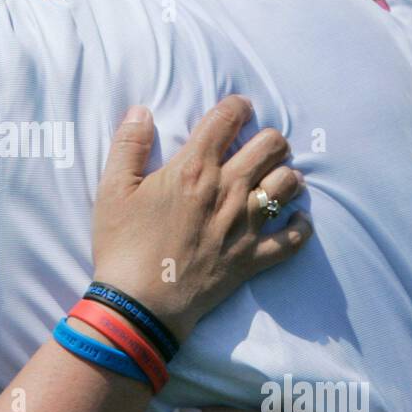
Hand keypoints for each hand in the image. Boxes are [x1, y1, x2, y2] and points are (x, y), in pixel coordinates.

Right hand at [91, 97, 310, 343]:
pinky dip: (299, 226)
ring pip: (288, 184)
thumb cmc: (122, 246)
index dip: (236, 107)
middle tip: (257, 147)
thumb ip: (128, 146)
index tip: (237, 109)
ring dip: (285, 176)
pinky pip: (294, 238)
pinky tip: (295, 220)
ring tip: (275, 179)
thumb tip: (141, 112)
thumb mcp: (112, 191)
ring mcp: (246, 225)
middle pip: (271, 145)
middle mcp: (228, 190)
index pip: (227, 119)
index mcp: (194, 169)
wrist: (141, 305)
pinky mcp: (253, 258)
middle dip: (268, 139)